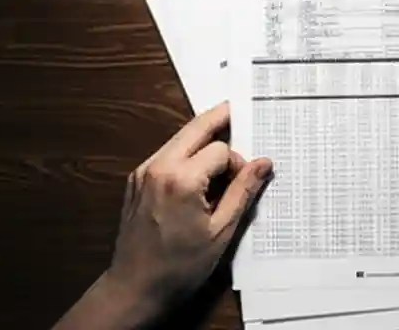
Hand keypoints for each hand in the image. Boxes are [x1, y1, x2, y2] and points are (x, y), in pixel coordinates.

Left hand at [61, 102, 271, 327]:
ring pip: (180, 138)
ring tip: (223, 151)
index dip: (238, 163)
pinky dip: (186, 154)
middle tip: (239, 111)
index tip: (245, 182)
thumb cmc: (179, 266)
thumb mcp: (221, 231)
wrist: (135, 287)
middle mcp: (159, 167)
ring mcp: (144, 171)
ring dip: (202, 139)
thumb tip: (264, 164)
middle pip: (196, 127)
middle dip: (220, 120)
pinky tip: (199, 170)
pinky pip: (167, 154)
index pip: (220, 149)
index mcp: (181, 179)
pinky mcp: (136, 180)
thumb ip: (243, 192)